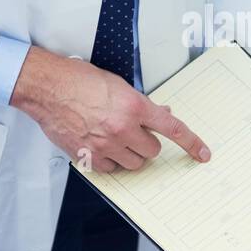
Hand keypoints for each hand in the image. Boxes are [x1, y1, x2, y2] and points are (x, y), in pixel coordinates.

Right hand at [10, 48, 209, 172]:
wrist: (48, 88)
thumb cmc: (78, 81)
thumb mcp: (117, 85)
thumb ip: (140, 103)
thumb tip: (160, 112)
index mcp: (134, 106)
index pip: (172, 128)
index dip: (191, 143)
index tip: (202, 153)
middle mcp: (123, 128)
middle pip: (152, 151)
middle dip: (147, 143)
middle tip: (133, 132)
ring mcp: (106, 145)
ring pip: (134, 163)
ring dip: (130, 154)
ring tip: (115, 138)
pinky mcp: (89, 156)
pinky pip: (112, 169)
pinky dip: (111, 161)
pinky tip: (101, 145)